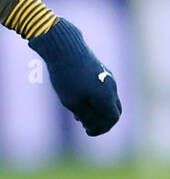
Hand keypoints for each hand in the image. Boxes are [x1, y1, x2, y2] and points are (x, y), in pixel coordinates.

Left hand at [28, 18, 121, 135]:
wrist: (65, 48)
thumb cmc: (66, 77)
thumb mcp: (72, 102)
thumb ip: (86, 116)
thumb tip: (94, 127)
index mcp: (107, 96)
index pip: (112, 119)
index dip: (101, 129)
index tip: (87, 131)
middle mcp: (111, 87)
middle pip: (114, 111)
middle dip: (101, 122)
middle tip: (85, 126)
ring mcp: (108, 77)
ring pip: (108, 100)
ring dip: (97, 111)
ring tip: (79, 115)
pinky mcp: (101, 70)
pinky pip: (103, 90)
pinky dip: (95, 100)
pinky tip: (79, 100)